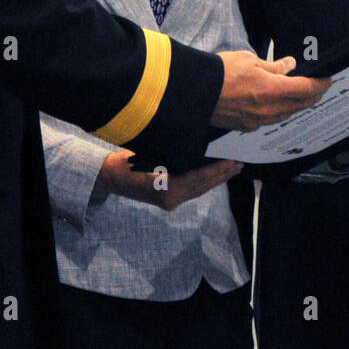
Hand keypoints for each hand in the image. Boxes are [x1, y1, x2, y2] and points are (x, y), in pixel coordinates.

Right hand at [93, 150, 243, 211]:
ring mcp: (170, 202)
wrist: (109, 177)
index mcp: (167, 188)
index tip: (232, 161)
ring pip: (199, 190)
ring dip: (216, 179)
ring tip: (232, 169)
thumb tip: (198, 146)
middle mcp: (171, 199)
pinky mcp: (169, 201)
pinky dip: (205, 181)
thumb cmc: (126, 161)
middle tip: (240, 164)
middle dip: (222, 175)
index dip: (217, 170)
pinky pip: (192, 190)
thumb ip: (174, 154)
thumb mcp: (150, 153)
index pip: (199, 178)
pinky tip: (215, 174)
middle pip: (203, 186)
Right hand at [210, 52, 330, 130]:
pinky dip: (279, 111)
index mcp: (272, 90)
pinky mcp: (247, 126)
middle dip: (313, 95)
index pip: (306, 89)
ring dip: (297, 105)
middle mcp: (269, 109)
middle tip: (319, 87)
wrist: (195, 91)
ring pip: (287, 114)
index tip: (328, 78)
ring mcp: (259, 120)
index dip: (321, 84)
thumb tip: (289, 65)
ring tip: (301, 95)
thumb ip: (273, 66)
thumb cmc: (220, 72)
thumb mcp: (249, 60)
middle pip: (300, 105)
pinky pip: (271, 120)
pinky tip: (277, 104)